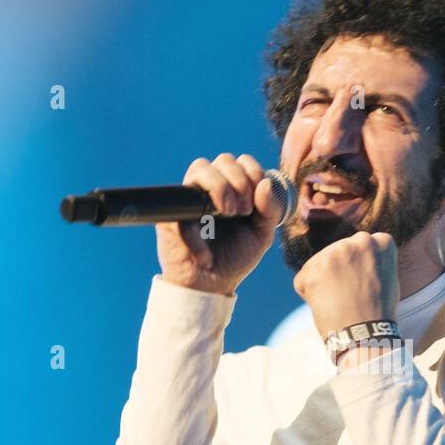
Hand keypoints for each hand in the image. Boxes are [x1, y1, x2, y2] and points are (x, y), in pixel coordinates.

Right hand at [156, 152, 283, 295]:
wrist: (210, 285)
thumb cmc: (234, 259)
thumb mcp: (262, 234)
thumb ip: (270, 209)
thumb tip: (266, 183)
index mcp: (231, 191)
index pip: (241, 162)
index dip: (253, 172)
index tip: (258, 199)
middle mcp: (209, 190)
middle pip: (224, 160)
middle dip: (240, 180)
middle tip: (244, 210)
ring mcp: (189, 198)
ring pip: (201, 167)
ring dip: (223, 185)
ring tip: (231, 212)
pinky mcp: (173, 210)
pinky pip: (185, 191)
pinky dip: (206, 201)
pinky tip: (215, 219)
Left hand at [292, 231, 399, 338]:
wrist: (364, 335)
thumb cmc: (378, 312)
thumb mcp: (387, 277)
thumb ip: (373, 260)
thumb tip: (360, 257)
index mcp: (380, 242)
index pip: (362, 245)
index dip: (359, 266)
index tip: (364, 282)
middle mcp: (357, 242)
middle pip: (340, 251)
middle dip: (340, 268)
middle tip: (349, 293)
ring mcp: (334, 253)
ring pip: (320, 264)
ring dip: (324, 280)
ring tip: (339, 301)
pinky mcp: (313, 268)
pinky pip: (304, 280)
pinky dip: (309, 294)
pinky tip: (325, 305)